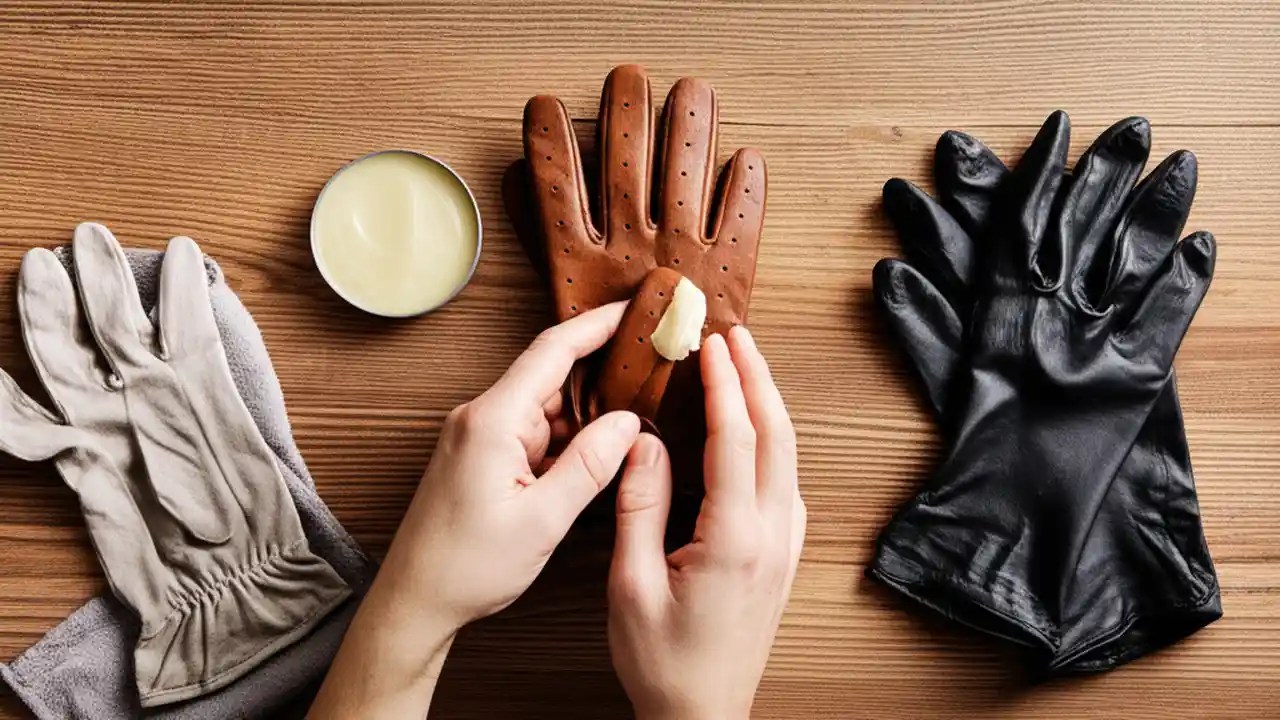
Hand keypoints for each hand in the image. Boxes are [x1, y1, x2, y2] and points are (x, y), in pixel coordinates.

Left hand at [312, 302, 640, 717]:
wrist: (415, 601)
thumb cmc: (468, 567)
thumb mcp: (543, 520)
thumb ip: (590, 465)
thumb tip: (630, 422)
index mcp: (493, 420)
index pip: (552, 350)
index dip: (598, 325)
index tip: (637, 310)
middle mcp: (482, 416)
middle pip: (552, 375)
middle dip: (603, 372)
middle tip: (654, 368)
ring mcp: (479, 435)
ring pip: (547, 407)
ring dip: (587, 413)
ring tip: (637, 417)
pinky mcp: (481, 455)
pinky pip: (533, 431)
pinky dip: (567, 438)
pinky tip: (597, 452)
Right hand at [607, 326, 805, 719]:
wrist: (704, 717)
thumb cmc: (663, 663)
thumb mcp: (631, 585)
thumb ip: (639, 508)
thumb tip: (644, 443)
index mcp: (735, 540)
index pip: (736, 440)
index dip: (725, 385)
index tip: (711, 344)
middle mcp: (773, 536)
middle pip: (777, 437)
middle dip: (758, 378)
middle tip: (738, 334)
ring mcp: (786, 547)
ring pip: (788, 457)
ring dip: (768, 406)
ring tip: (744, 368)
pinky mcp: (784, 557)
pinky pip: (786, 483)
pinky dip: (772, 442)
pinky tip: (754, 432)